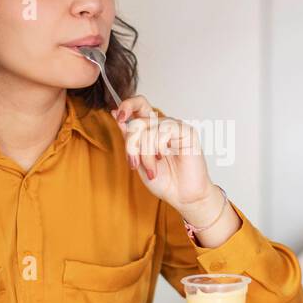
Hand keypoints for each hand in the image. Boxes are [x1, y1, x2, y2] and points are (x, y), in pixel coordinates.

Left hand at [112, 95, 214, 219]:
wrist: (183, 197)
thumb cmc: (164, 181)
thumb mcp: (138, 159)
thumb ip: (129, 138)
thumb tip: (115, 112)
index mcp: (152, 129)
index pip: (139, 105)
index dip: (127, 105)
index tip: (118, 116)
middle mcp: (163, 126)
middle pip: (138, 121)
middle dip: (131, 145)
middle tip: (134, 163)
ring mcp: (175, 127)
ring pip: (147, 128)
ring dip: (144, 153)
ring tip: (151, 170)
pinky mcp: (186, 132)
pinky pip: (162, 131)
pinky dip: (155, 149)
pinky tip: (161, 160)